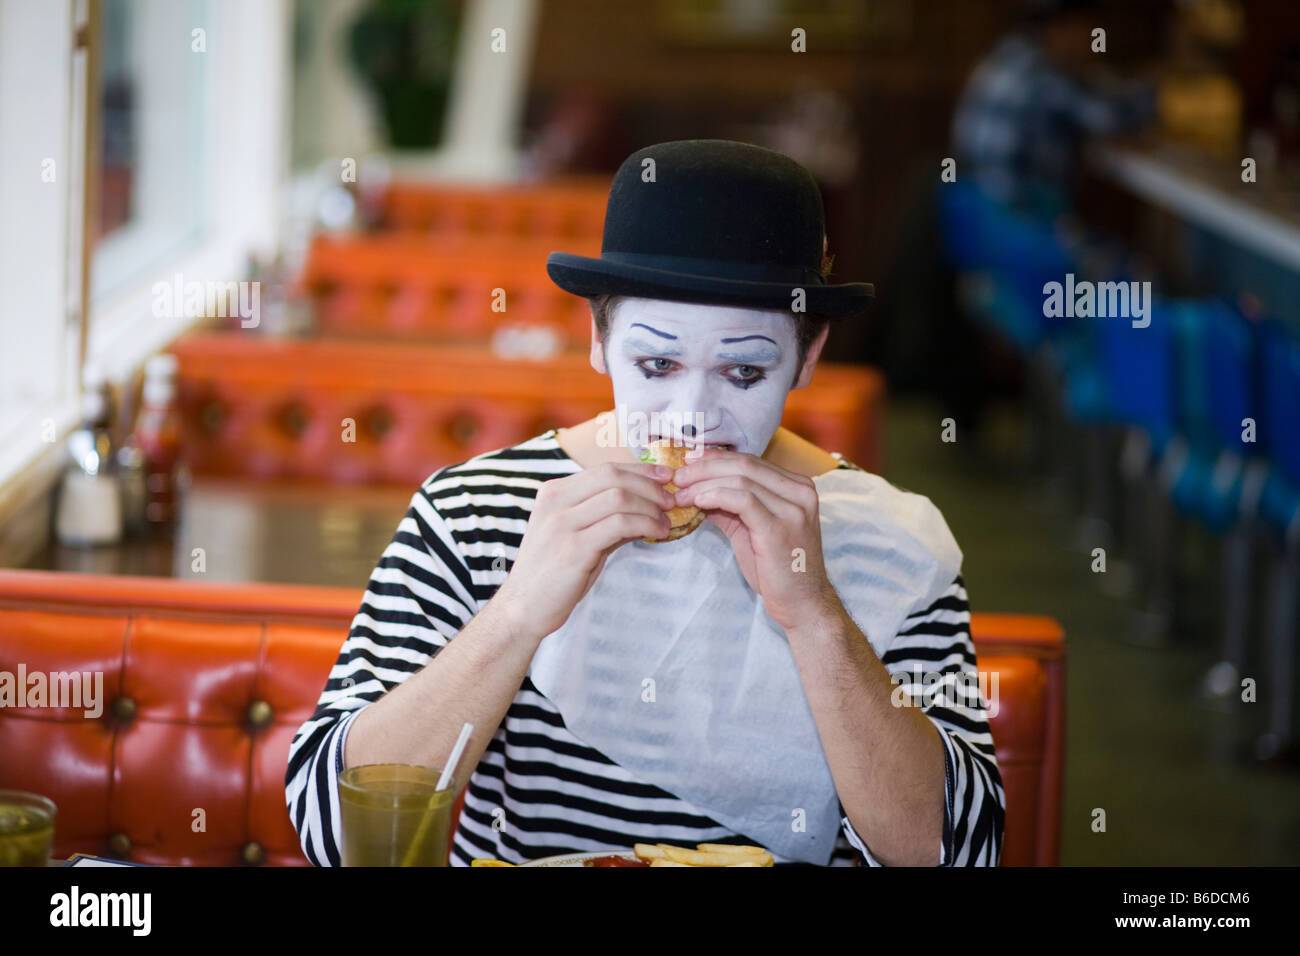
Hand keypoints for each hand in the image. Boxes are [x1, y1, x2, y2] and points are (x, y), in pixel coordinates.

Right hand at [492, 462, 675, 641]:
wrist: (523, 608)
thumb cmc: (552, 573)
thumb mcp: (574, 534)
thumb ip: (604, 517)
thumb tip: (646, 504)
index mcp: (553, 492)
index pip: (605, 469)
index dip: (640, 470)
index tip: (665, 477)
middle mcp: (555, 502)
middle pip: (613, 477)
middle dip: (650, 486)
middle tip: (671, 500)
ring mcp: (562, 524)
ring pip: (619, 498)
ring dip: (651, 508)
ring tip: (666, 522)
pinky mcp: (573, 549)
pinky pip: (619, 525)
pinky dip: (645, 525)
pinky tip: (657, 533)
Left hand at [670, 449, 840, 632]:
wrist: (802, 603)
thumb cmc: (778, 568)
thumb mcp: (752, 529)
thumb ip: (730, 506)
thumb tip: (696, 490)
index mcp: (797, 487)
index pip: (750, 461)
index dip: (715, 459)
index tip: (688, 462)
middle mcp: (800, 492)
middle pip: (745, 465)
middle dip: (705, 467)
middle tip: (678, 476)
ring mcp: (793, 509)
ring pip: (742, 479)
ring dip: (704, 483)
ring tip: (681, 493)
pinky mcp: (779, 528)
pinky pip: (743, 500)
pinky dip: (716, 496)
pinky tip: (698, 501)